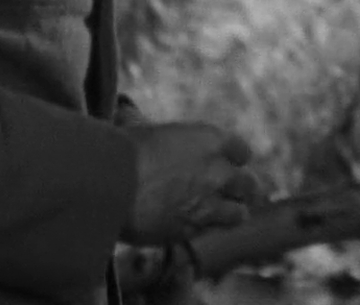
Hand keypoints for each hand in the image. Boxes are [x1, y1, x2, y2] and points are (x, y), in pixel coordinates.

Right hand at [122, 122, 263, 246]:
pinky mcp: (193, 230)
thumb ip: (169, 141)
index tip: (229, 163)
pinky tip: (189, 225)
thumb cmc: (123, 149)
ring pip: (239, 213)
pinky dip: (202, 229)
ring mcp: (209, 203)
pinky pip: (209, 231)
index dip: (234, 158)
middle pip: (249, 184)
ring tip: (219, 214)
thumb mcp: (151, 132)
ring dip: (231, 213)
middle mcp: (218, 171)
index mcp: (210, 139)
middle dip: (242, 189)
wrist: (110, 183)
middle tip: (233, 193)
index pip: (241, 151)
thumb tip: (148, 128)